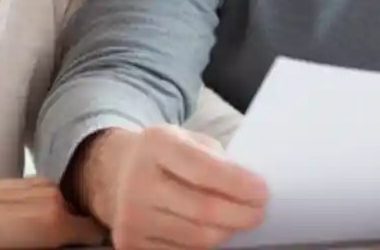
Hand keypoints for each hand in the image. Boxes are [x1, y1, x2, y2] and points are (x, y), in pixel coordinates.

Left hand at [0, 177, 105, 248]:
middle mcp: (54, 198)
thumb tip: (68, 243)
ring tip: (34, 229)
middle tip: (54, 240)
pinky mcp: (27, 179)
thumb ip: (57, 244)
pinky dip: (43, 203)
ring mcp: (41, 185)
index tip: (87, 243)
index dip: (93, 238)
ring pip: (61, 202)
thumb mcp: (34, 247)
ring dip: (56, 214)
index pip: (94, 229)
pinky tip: (24, 216)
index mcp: (58, 222)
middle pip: (77, 214)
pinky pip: (46, 193)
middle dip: (70, 227)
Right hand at [78, 125, 268, 248]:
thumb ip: (216, 159)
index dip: (237, 184)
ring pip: (197, 238)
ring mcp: (131, 217)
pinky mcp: (130, 244)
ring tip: (238, 221)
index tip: (263, 191)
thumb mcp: (187, 140)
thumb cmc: (164, 157)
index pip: (202, 169)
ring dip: (227, 232)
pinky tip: (213, 232)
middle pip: (203, 210)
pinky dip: (205, 246)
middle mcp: (138, 181)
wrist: (116, 173)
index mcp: (156, 144)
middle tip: (259, 212)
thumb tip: (250, 190)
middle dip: (241, 214)